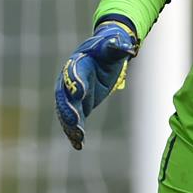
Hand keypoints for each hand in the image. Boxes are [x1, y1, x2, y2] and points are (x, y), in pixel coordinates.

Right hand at [54, 17, 137, 149]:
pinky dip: (74, 132)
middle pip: (65, 96)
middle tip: (74, 121)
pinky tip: (78, 145)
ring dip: (70, 125)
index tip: (79, 93)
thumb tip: (128, 47)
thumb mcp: (113, 46)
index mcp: (77, 63)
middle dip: (68, 109)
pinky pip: (74, 120)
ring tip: (78, 137)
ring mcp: (73, 94)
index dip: (75, 83)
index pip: (73, 74)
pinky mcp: (79, 105)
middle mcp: (70, 80)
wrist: (103, 54)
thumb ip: (116, 47)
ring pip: (67, 111)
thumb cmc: (109, 48)